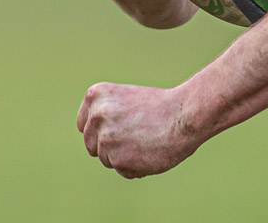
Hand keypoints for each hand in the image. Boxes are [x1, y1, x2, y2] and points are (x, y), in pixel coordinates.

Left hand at [77, 82, 201, 177]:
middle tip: (136, 138)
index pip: (84, 125)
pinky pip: (122, 171)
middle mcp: (96, 115)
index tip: (114, 134)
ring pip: (107, 160)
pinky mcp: (117, 159)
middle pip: (92, 145)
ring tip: (147, 142)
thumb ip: (108, 116)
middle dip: (110, 147)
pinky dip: (136, 168)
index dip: (99, 132)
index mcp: (96, 95)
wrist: (183, 115)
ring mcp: (105, 138)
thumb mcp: (126, 100)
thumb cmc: (161, 107)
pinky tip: (151, 152)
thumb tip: (98, 143)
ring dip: (125, 157)